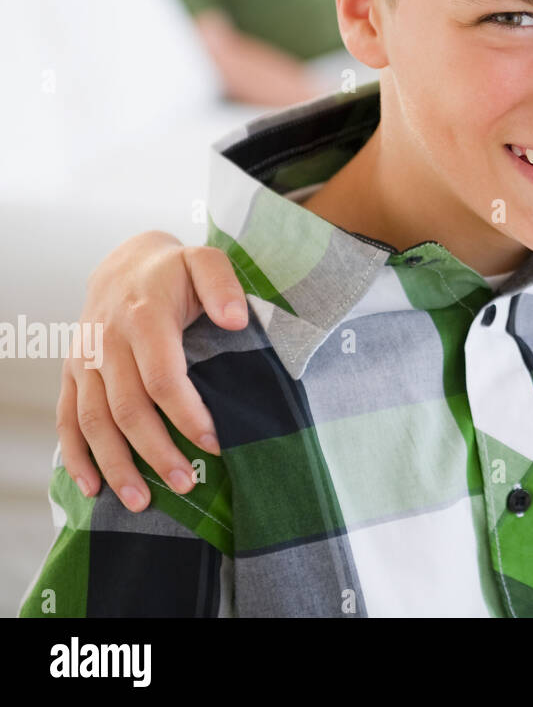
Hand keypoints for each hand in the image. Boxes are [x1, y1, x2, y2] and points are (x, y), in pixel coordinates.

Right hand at [58, 232, 247, 509]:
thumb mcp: (204, 261)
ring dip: (115, 465)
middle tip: (186, 485)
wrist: (125, 264)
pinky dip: (75, 456)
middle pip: (127, 409)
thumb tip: (235, 319)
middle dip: (155, 452)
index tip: (214, 444)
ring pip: (94, 422)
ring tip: (143, 502)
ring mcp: (85, 361)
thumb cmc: (174, 271)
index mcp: (144, 318)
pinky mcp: (72, 374)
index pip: (163, 377)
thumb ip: (223, 285)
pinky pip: (66, 420)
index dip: (187, 415)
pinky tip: (92, 488)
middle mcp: (107, 342)